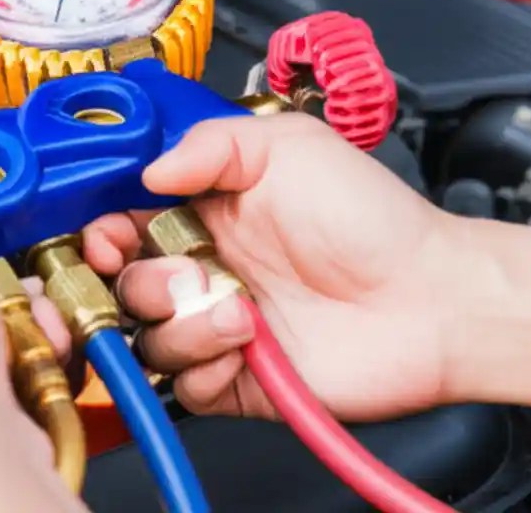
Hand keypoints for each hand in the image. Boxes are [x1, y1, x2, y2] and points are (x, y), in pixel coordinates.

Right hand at [85, 113, 486, 421]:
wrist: (430, 298)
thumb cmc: (373, 219)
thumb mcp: (289, 147)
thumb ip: (209, 145)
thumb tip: (147, 170)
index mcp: (209, 210)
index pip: (123, 219)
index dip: (100, 228)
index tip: (105, 234)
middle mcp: (207, 267)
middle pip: (122, 283)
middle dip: (138, 281)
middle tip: (182, 276)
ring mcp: (220, 324)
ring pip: (147, 337)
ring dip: (181, 326)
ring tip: (237, 312)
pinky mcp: (238, 378)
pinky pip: (184, 386)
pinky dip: (202, 368)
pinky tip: (244, 346)